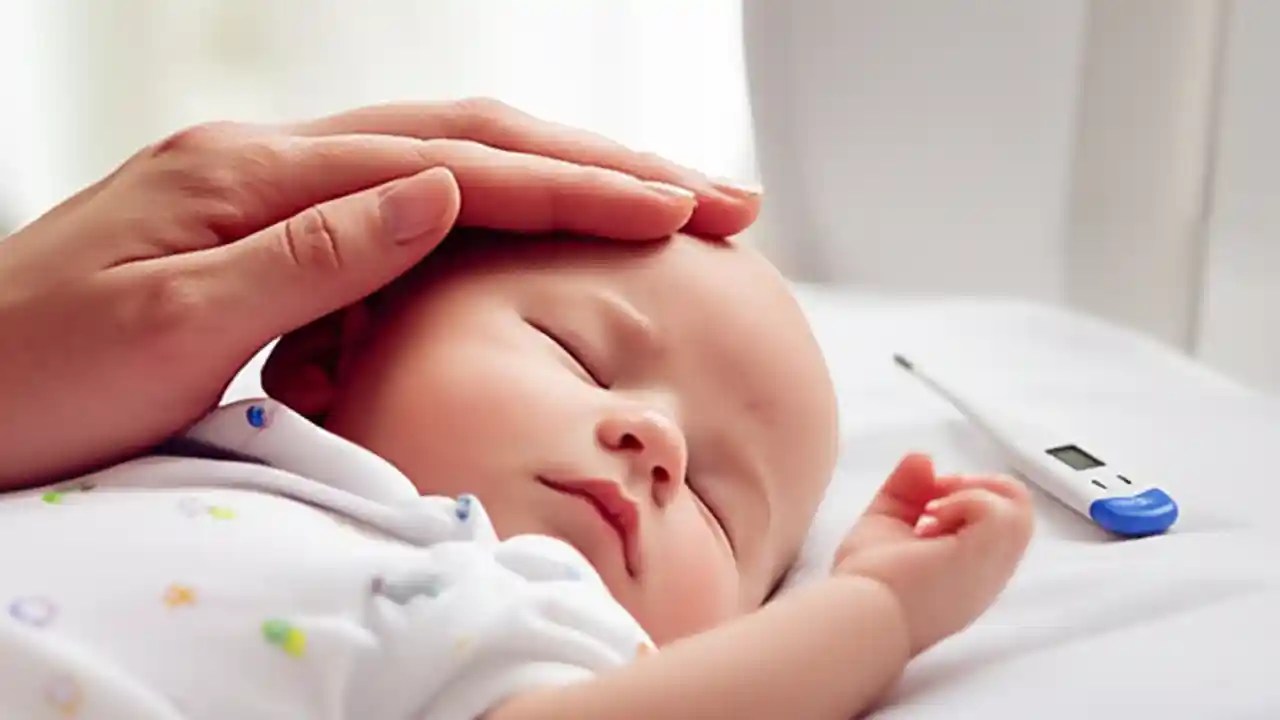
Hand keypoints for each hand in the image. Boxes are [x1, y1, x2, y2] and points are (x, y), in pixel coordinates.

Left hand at [0, 98, 761, 487]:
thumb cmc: (31, 378)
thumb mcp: (170, 323)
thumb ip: (317, 250)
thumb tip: (451, 186)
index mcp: (254, 176)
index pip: (458, 167)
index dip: (581, 186)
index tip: (683, 208)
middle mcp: (270, 164)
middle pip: (471, 140)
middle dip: (604, 166)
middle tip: (717, 195)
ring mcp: (267, 190)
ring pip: (446, 160)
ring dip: (560, 176)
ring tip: (658, 200)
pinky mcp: (262, 229)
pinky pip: (401, 199)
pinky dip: (491, 205)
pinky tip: (530, 216)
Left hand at [833, 454, 1033, 654]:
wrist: (861, 613)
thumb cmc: (868, 586)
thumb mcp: (886, 524)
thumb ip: (906, 490)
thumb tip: (925, 459)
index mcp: (968, 568)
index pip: (993, 521)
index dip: (962, 498)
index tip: (924, 507)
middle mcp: (989, 569)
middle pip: (1015, 509)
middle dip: (973, 486)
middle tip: (933, 500)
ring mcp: (994, 563)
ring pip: (1017, 501)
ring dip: (971, 490)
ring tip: (933, 509)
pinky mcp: (988, 554)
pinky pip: (1001, 507)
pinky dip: (963, 500)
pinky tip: (930, 521)